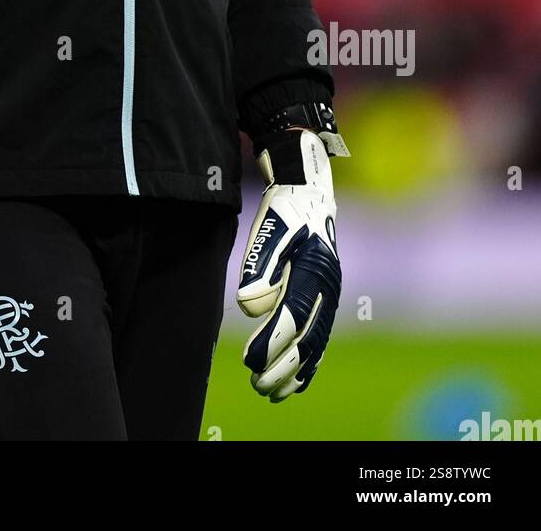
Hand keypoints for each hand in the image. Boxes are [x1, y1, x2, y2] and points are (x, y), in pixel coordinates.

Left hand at [236, 128, 340, 400]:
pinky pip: (320, 338)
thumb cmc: (285, 209)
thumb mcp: (270, 229)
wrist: (309, 190)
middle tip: (255, 384)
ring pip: (316, 344)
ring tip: (269, 391)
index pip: (293, 317)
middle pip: (307, 339)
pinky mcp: (327, 298)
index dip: (271, 343)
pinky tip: (294, 382)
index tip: (249, 361)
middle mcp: (329, 287)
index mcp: (316, 270)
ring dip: (293, 371)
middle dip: (281, 366)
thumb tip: (251, 309)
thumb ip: (261, 266)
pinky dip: (308, 363)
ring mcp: (331, 295)